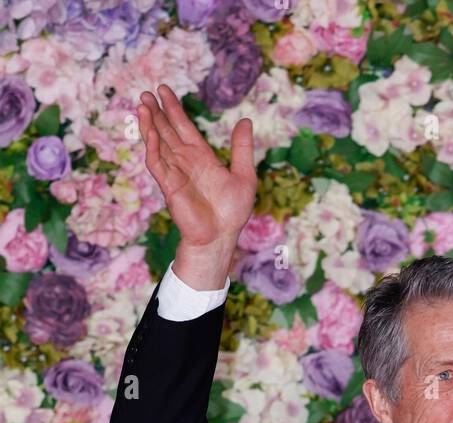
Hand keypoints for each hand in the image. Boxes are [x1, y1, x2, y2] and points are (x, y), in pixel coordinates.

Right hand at [137, 83, 256, 269]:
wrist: (221, 238)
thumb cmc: (232, 212)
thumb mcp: (244, 175)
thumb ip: (242, 148)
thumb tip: (245, 121)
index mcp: (201, 157)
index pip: (183, 127)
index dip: (173, 109)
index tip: (163, 90)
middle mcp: (185, 162)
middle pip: (167, 131)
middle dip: (156, 112)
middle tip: (146, 92)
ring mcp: (175, 172)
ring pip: (158, 143)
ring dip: (149, 124)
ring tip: (142, 104)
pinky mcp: (169, 185)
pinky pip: (157, 162)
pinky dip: (152, 147)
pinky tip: (149, 131)